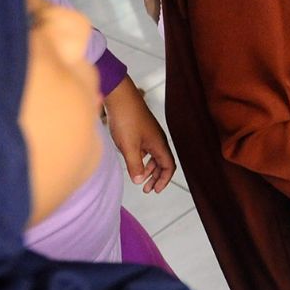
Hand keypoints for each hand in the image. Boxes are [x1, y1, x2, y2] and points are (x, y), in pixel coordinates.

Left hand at [103, 76, 175, 192]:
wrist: (121, 99)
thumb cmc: (126, 120)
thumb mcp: (129, 147)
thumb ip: (135, 165)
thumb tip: (140, 180)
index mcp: (159, 144)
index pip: (169, 166)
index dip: (164, 180)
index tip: (156, 190)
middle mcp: (158, 140)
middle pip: (163, 162)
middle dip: (157, 177)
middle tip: (147, 189)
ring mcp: (150, 135)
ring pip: (154, 156)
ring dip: (149, 169)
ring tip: (140, 179)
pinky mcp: (141, 131)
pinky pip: (146, 150)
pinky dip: (142, 159)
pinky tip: (132, 162)